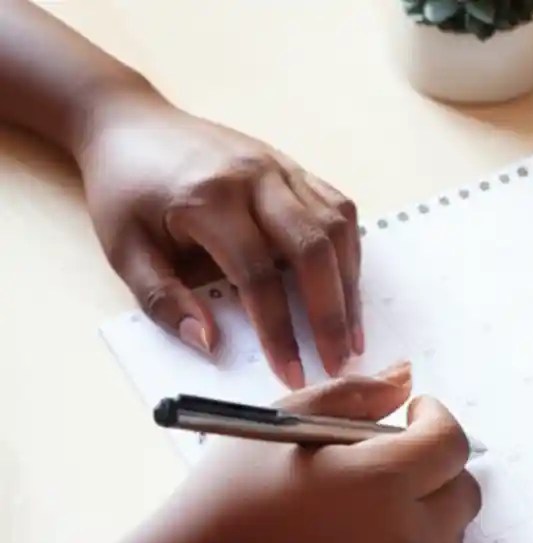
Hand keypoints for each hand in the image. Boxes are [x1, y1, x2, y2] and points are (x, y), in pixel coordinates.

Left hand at [77, 90, 361, 387]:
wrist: (129, 122)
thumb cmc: (125, 189)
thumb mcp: (124, 249)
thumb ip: (163, 300)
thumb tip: (210, 345)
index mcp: (208, 200)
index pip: (257, 274)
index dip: (278, 329)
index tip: (291, 373)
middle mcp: (255, 178)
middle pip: (313, 249)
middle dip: (331, 313)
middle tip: (339, 360)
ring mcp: (280, 167)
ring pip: (336, 227)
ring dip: (349, 285)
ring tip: (351, 332)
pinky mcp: (292, 166)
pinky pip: (338, 208)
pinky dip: (348, 251)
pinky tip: (346, 285)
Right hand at [165, 362, 480, 542]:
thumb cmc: (229, 494)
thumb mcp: (283, 421)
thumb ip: (354, 394)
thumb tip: (405, 379)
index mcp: (381, 479)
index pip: (452, 444)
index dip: (437, 420)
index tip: (413, 413)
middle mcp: (401, 533)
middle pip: (465, 494)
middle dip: (442, 468)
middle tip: (399, 459)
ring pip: (450, 537)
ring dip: (429, 512)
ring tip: (376, 502)